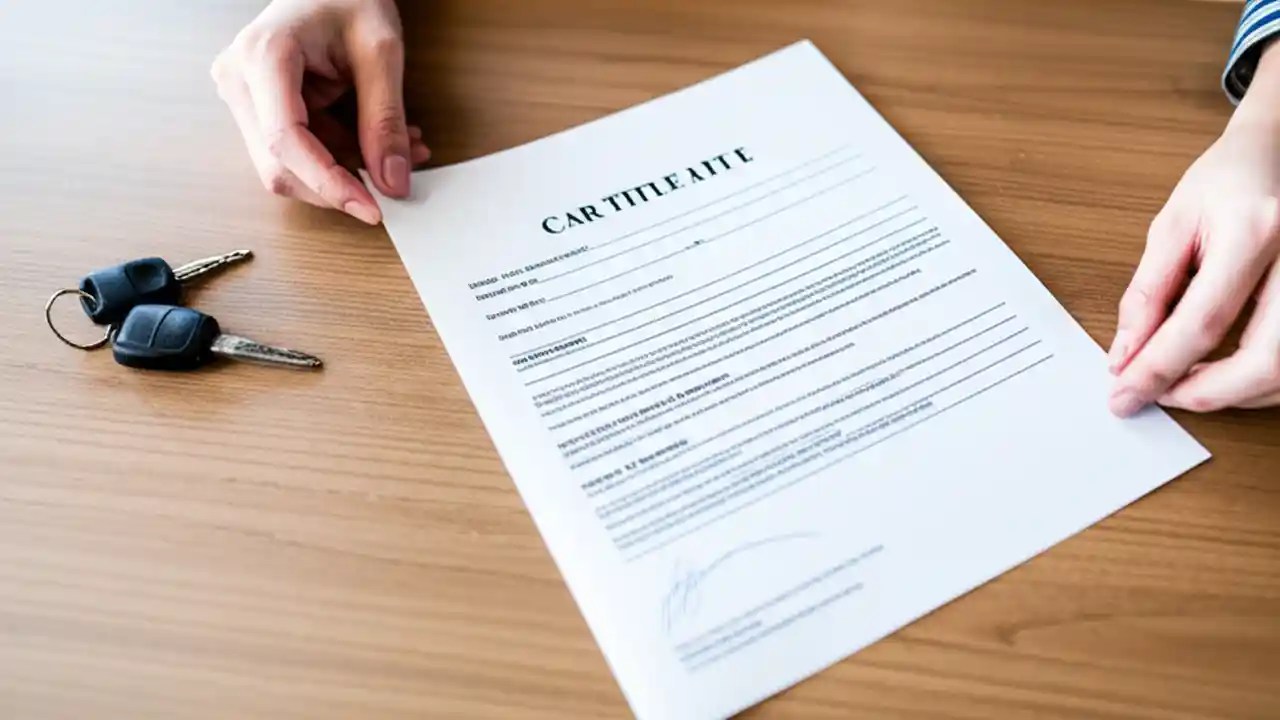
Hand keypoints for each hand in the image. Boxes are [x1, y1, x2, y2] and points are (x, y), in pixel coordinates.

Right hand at [210, 0, 430, 223]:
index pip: (286, 141)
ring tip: (400, 150)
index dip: (328, 183)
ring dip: (348, 170)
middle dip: (341, 182)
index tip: (370, 208)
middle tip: (394, 184)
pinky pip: (300, 152)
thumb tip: (392, 182)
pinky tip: (379, 142)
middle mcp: (240, 79)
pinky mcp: (260, 108)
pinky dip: (343, 156)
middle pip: (280, 165)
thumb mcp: (380, 52)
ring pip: (291, 166)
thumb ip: (386, 120)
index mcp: (263, 56)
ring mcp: (245, 96)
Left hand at [1108, 46, 1279, 415]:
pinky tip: (1223, 374)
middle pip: (1265, 359)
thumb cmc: (1227, 181)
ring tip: (1184, 384)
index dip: (1159, 367)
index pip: (1202, 321)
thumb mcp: (1172, 225)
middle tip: (1159, 398)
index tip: (1123, 393)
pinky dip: (1257, 380)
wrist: (1278, 152)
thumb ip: (1148, 293)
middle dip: (1208, 393)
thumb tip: (1124, 354)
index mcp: (1254, 231)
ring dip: (1233, 393)